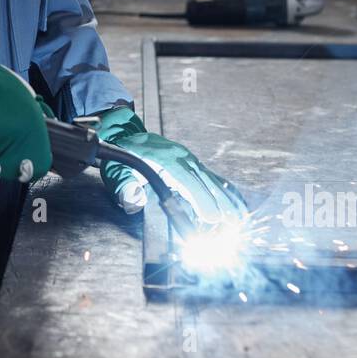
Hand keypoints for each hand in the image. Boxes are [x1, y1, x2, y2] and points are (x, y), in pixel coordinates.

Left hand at [94, 106, 247, 225]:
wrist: (126, 134)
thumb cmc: (122, 154)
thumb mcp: (116, 170)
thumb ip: (123, 186)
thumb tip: (134, 200)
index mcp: (163, 158)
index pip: (186, 180)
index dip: (201, 198)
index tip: (212, 217)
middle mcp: (181, 157)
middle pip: (205, 181)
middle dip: (222, 203)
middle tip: (234, 224)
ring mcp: (189, 159)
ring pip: (212, 180)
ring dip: (227, 199)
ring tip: (241, 218)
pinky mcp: (193, 164)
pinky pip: (212, 178)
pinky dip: (225, 191)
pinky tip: (237, 203)